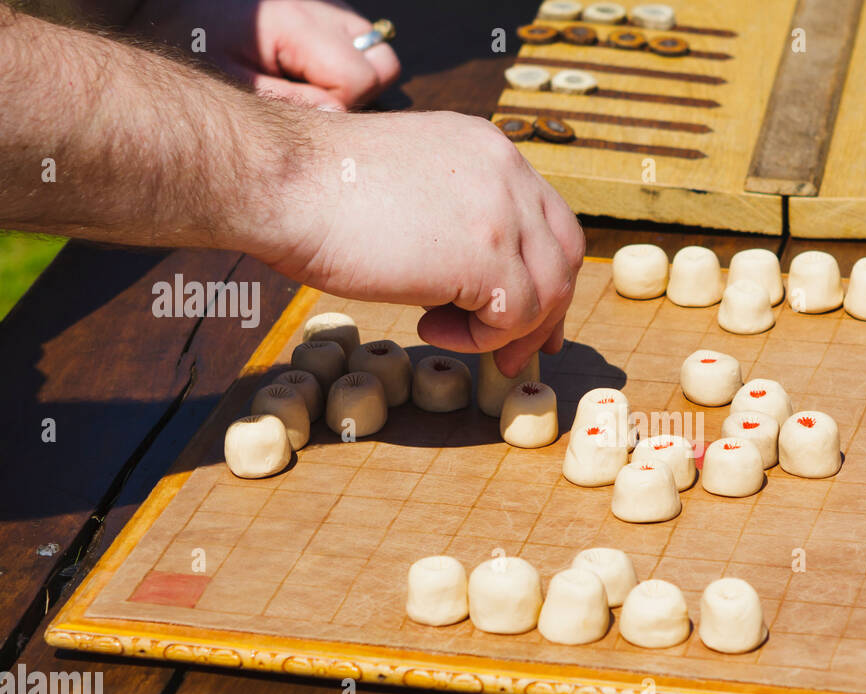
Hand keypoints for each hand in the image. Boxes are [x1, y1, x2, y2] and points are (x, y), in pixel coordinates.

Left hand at [131, 0, 399, 108]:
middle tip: (313, 99)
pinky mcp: (326, 8)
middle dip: (359, 91)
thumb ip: (284, 102)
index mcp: (296, 23)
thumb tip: (337, 117)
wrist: (171, 2)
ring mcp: (328, 5)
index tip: (301, 107)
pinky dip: (342, 60)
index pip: (360, 77)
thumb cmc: (194, 41)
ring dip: (354, 76)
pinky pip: (359, 42)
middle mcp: (322, 7)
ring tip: (307, 83)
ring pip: (377, 51)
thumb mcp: (229, 82)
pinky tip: (303, 67)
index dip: (341, 105)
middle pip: (384, 62)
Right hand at [256, 111, 584, 375]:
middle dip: (547, 312)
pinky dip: (478, 338)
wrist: (282, 180)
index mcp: (489, 150)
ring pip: (547, 292)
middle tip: (516, 352)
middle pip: (564, 255)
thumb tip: (471, 275)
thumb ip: (454, 215)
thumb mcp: (411, 187)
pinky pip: (514, 317)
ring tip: (444, 330)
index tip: (534, 317)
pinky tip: (427, 323)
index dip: (547, 273)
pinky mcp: (487, 255)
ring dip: (503, 329)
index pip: (547, 218)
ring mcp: (503, 212)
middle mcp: (507, 172)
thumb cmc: (319, 190)